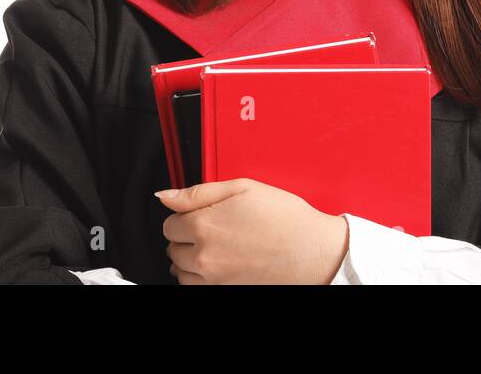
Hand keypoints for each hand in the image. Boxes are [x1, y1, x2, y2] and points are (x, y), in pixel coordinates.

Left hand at [155, 178, 348, 284]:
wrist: (314, 252)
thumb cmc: (286, 219)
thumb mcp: (242, 188)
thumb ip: (197, 192)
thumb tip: (166, 196)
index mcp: (204, 225)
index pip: (169, 224)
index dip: (185, 216)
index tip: (201, 214)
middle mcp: (204, 256)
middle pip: (173, 248)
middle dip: (187, 237)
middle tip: (214, 229)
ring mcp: (214, 280)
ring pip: (180, 271)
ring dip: (190, 259)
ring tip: (217, 247)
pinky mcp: (225, 293)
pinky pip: (195, 288)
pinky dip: (200, 277)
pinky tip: (220, 265)